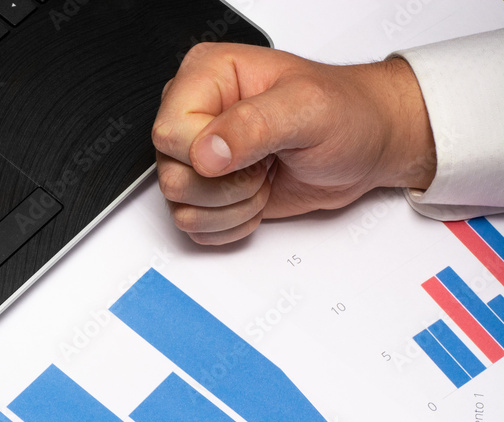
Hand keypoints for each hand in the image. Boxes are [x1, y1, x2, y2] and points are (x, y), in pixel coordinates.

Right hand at [152, 43, 435, 244]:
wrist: (367, 145)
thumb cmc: (348, 114)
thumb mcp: (308, 108)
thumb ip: (254, 124)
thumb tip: (208, 152)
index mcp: (206, 78)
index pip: (169, 132)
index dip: (208, 154)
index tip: (254, 150)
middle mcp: (195, 118)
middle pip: (171, 176)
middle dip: (228, 185)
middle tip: (265, 162)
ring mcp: (198, 159)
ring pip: (181, 208)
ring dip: (234, 207)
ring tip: (265, 176)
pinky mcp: (207, 194)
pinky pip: (196, 228)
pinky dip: (234, 224)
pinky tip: (259, 195)